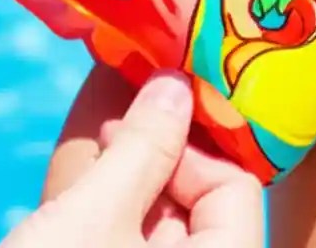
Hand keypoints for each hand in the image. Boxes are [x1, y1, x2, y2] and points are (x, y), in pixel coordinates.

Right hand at [1, 71, 264, 247]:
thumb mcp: (96, 216)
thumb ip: (143, 146)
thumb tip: (174, 84)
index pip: (237, 186)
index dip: (185, 152)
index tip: (128, 133)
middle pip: (203, 199)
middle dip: (155, 160)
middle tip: (106, 137)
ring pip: (169, 220)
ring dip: (133, 185)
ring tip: (90, 168)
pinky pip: (142, 241)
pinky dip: (119, 217)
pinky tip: (77, 209)